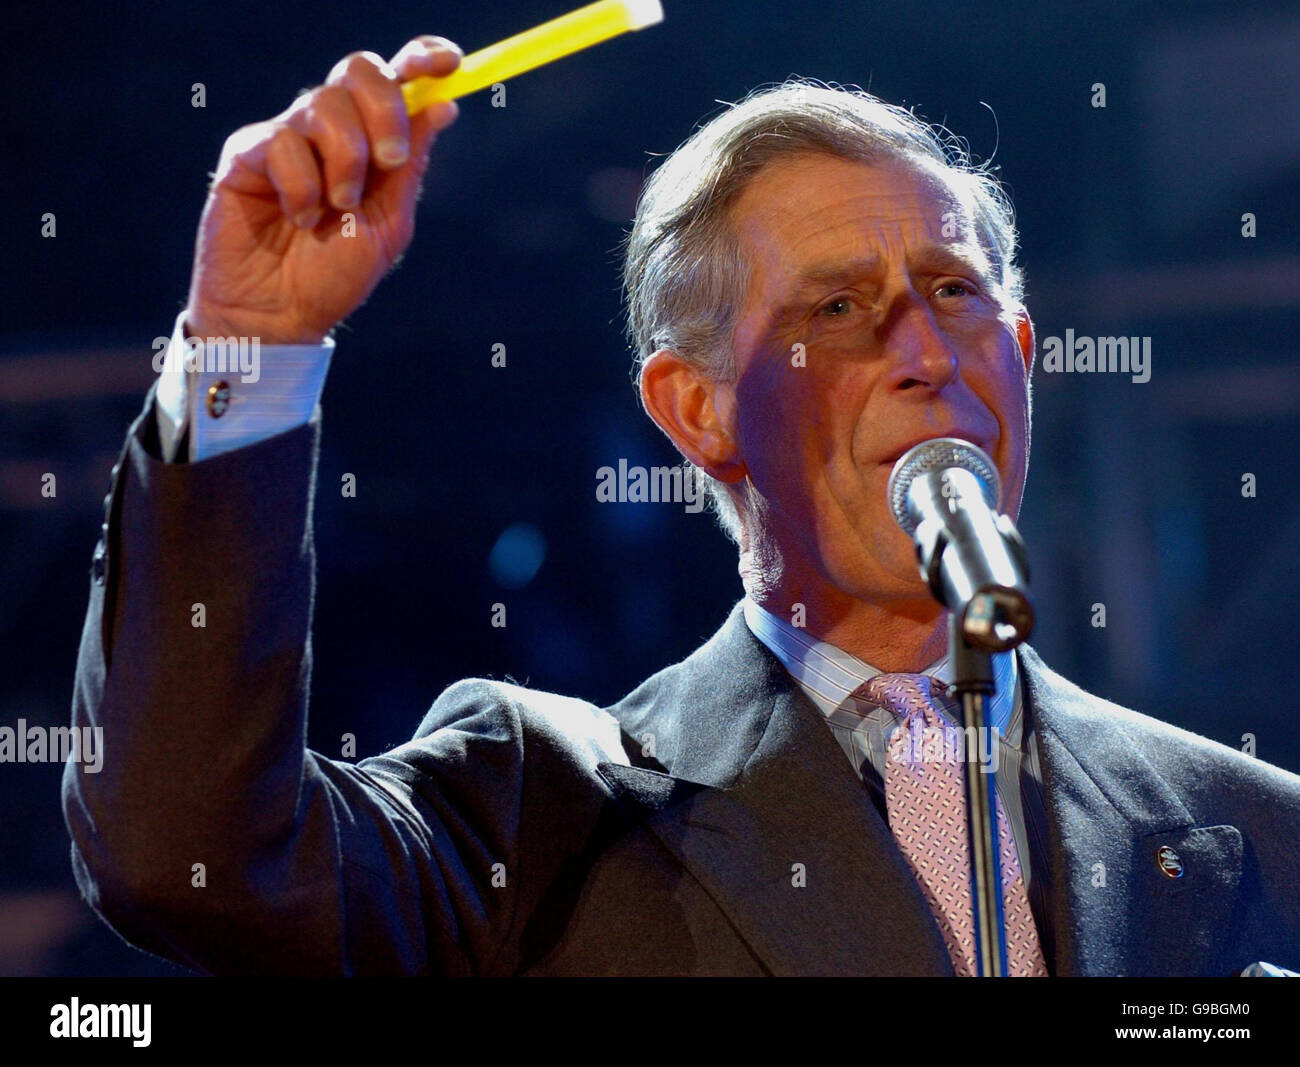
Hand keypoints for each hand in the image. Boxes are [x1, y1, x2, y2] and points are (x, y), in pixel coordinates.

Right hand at [183, 36, 461, 343]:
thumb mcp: (387, 223)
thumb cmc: (334, 275)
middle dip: (384, 109)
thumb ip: (410, 165)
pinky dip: (303, 186)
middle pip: (360, 70)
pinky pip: (284, 141)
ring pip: (325, 104)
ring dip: (345, 162)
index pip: (396, 79)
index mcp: (371, 142)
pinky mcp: (248, 152)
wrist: (282, 315)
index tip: (450, 63)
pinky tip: (298, 217)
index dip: (422, 58)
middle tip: (389, 159)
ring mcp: (288, 136)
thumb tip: (445, 104)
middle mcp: (330, 130)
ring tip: (337, 208)